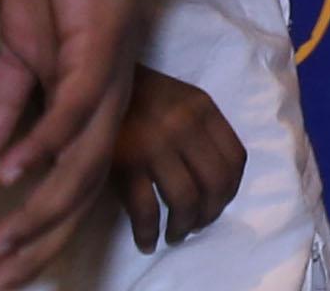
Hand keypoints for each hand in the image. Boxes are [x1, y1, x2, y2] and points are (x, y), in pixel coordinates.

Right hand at [0, 0, 162, 286]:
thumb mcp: (21, 44)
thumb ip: (9, 97)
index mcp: (89, 101)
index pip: (67, 182)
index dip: (34, 229)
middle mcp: (107, 99)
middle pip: (80, 190)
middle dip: (37, 244)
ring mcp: (106, 74)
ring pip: (80, 164)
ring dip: (38, 210)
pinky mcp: (98, 46)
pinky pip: (73, 109)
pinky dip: (42, 145)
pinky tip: (11, 173)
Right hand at [110, 66, 245, 257]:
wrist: (93, 85)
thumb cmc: (141, 95)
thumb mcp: (182, 100)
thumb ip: (203, 129)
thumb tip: (216, 181)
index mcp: (204, 109)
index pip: (236, 158)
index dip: (231, 189)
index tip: (218, 203)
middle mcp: (185, 127)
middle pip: (214, 184)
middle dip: (209, 214)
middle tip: (197, 226)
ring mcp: (155, 145)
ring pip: (185, 200)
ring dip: (183, 227)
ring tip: (175, 235)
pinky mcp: (125, 164)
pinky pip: (146, 209)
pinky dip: (149, 233)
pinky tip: (147, 242)